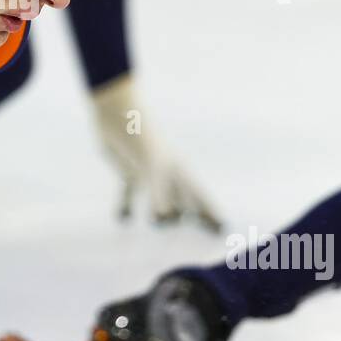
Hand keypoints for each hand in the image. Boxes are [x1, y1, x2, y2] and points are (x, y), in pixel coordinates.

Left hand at [91, 75, 222, 230]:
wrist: (116, 111)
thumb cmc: (140, 134)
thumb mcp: (152, 162)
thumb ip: (159, 190)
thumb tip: (164, 217)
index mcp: (179, 170)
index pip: (200, 196)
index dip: (211, 212)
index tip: (224, 227)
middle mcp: (167, 173)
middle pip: (185, 200)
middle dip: (196, 215)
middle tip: (208, 230)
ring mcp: (148, 173)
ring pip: (161, 199)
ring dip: (161, 213)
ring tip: (160, 224)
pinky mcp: (128, 171)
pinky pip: (129, 193)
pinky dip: (126, 206)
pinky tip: (122, 219)